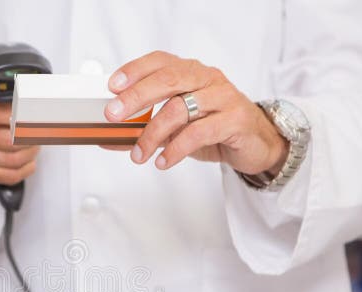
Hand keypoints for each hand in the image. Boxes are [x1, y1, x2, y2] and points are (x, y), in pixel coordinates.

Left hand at [104, 51, 287, 175]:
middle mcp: (206, 79)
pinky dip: (176, 148)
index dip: (135, 70)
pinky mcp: (235, 120)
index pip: (160, 61)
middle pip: (168, 80)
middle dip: (137, 97)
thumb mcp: (174, 127)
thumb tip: (107, 138)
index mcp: (190, 72)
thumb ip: (143, 130)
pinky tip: (163, 160)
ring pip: (181, 108)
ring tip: (138, 155)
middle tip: (113, 115)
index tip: (112, 86)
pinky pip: (200, 132)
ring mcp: (223, 97)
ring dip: (152, 133)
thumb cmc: (211, 128)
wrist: (254, 143)